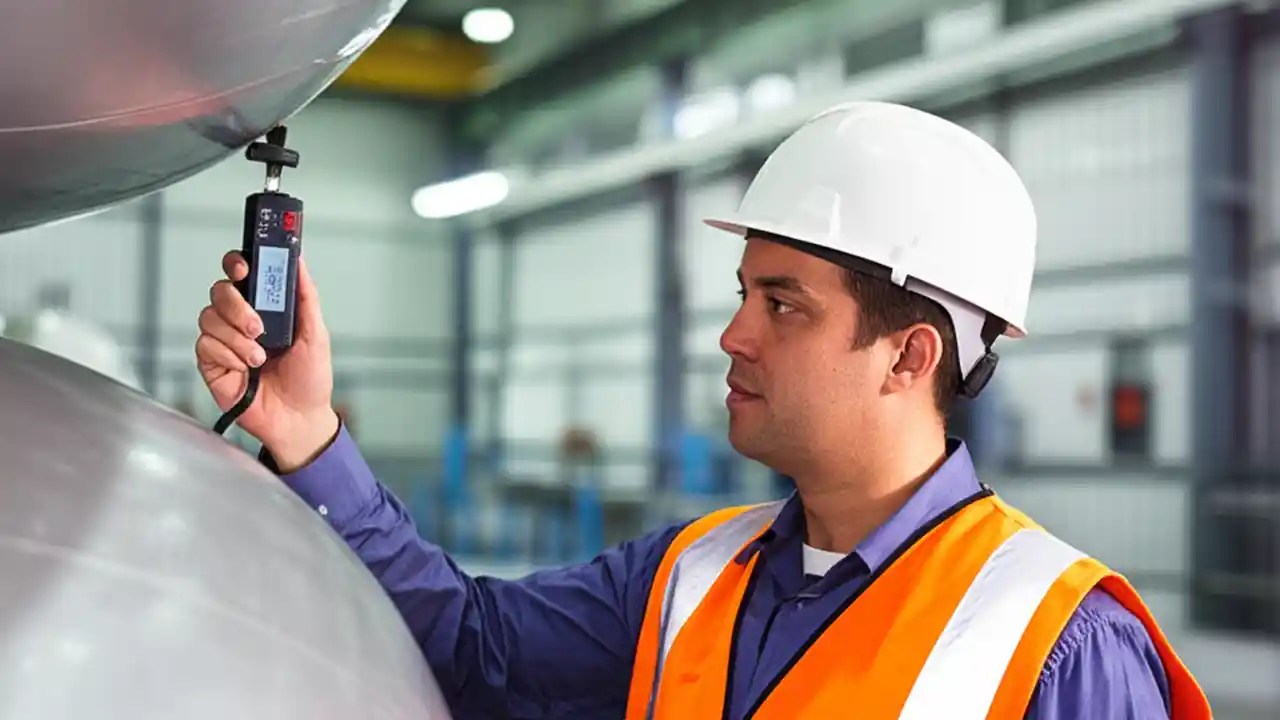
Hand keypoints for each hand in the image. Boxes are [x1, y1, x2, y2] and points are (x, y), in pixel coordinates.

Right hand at [196, 251, 338, 471]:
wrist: (298, 418)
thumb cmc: (308, 379)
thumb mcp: (316, 334)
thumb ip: (305, 297)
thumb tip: (299, 262)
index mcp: (265, 308)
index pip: (241, 274)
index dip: (237, 264)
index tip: (244, 269)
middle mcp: (240, 320)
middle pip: (220, 291)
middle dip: (237, 306)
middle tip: (258, 327)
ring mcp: (224, 340)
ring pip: (209, 317)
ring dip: (237, 338)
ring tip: (259, 357)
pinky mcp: (211, 363)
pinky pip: (205, 345)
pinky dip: (227, 356)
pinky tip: (245, 370)